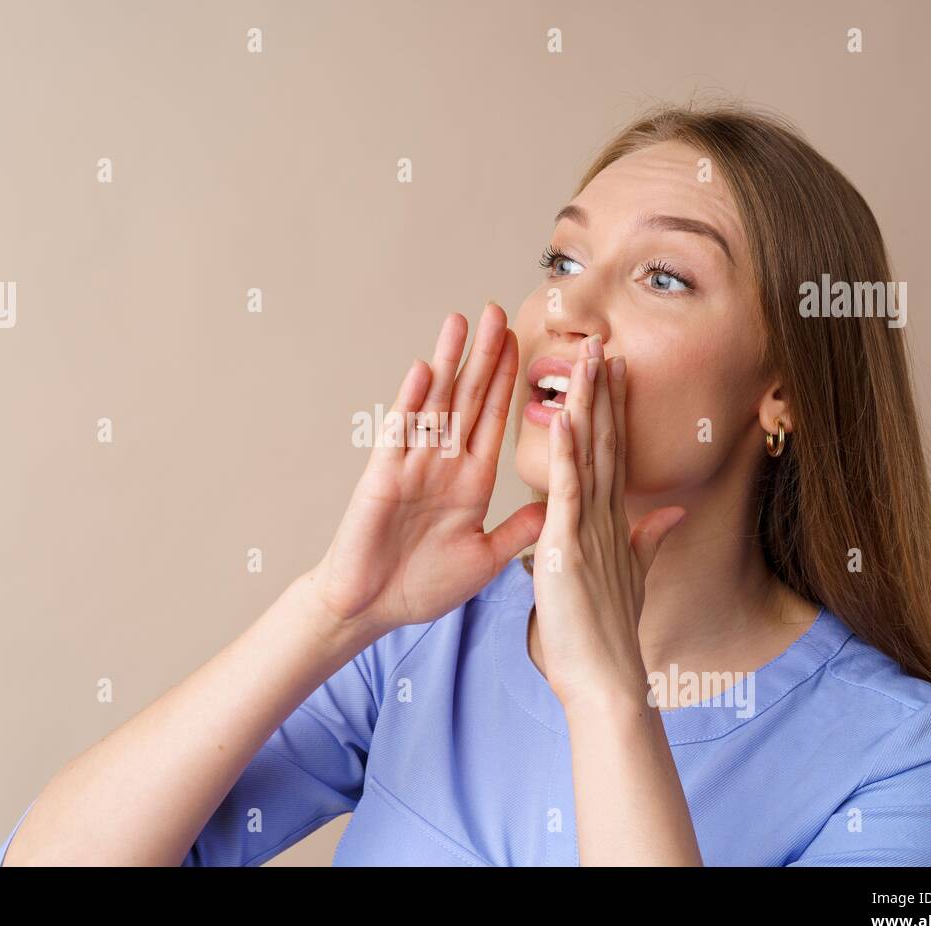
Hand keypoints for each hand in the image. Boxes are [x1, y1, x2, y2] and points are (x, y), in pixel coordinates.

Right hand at [310, 303, 546, 650]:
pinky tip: (425, 370)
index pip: (493, 419)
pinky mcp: (383, 477)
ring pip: (434, 404)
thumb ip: (519, 530)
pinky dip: (412, 402)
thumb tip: (559, 504)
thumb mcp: (485, 557)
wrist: (372, 610)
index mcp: (470, 481)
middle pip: (467, 399)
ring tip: (460, 322)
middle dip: (483, 356)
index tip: (526, 345)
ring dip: (448, 363)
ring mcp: (411, 466)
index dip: (508, 382)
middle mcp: (442, 464)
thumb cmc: (421, 586)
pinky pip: (400, 433)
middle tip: (499, 311)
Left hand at [531, 334, 686, 709]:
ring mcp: (590, 529)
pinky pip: (566, 490)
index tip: (611, 369)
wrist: (606, 680)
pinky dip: (564, 453)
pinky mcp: (569, 546)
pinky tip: (561, 415)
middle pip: (603, 443)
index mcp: (612, 523)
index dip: (611, 410)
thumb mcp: (633, 578)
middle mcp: (606, 518)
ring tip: (585, 358)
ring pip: (588, 455)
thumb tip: (672, 514)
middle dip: (601, 392)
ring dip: (586, 405)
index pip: (611, 454)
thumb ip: (649, 541)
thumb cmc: (608, 636)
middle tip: (600, 342)